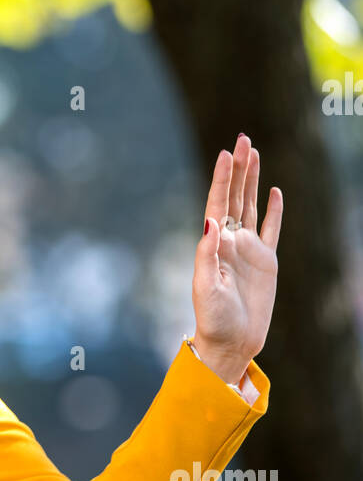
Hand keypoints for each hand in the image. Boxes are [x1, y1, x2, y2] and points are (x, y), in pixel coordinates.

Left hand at [192, 134, 282, 384]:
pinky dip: (273, 210)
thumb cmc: (214, 318)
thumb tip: (210, 222)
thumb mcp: (207, 286)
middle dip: (238, 168)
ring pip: (251, 205)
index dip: (221, 178)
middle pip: (234, 196)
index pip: (217, 202)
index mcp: (213, 244)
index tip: (225, 153)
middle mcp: (230, 241)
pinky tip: (273, 191)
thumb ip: (207, 253)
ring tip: (253, 152)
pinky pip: (271, 229)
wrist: (232, 342)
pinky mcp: (266, 261)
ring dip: (252, 180)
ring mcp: (249, 249)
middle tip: (242, 138)